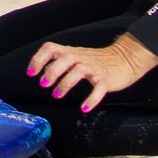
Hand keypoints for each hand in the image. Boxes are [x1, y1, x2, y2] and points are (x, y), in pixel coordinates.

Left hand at [28, 35, 157, 112]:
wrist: (126, 58)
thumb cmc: (96, 60)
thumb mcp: (76, 57)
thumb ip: (59, 62)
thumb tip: (42, 71)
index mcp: (70, 52)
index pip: (50, 48)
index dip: (38, 59)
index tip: (31, 73)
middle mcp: (80, 58)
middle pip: (64, 58)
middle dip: (52, 71)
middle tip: (44, 85)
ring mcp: (94, 68)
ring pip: (79, 71)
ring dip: (65, 83)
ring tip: (57, 95)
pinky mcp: (106, 79)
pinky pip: (99, 88)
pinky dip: (91, 99)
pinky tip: (84, 108)